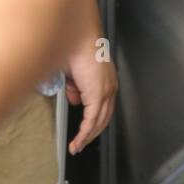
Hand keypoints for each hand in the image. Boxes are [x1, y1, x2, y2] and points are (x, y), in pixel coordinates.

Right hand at [63, 37, 117, 153]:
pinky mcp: (98, 95)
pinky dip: (84, 133)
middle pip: (103, 118)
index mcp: (106, 81)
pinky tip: (77, 141)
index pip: (103, 108)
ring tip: (76, 146)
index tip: (84, 133)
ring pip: (98, 122)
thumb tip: (75, 99)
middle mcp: (109, 88)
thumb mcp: (73, 73)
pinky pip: (91, 120)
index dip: (93, 122)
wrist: (77, 36)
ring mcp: (105, 92)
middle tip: (80, 144)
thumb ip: (75, 88)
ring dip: (87, 137)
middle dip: (91, 134)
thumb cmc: (74, 48)